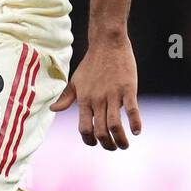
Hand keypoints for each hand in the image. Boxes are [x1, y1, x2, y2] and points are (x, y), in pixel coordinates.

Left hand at [50, 33, 141, 149]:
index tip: (96, 143)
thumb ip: (66, 97)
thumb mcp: (76, 80)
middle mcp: (97, 100)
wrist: (107, 43)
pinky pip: (132, 110)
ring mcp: (113, 95)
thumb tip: (53, 109)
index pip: (84, 128)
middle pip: (100, 131)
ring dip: (120, 140)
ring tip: (124, 145)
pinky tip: (137, 131)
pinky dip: (135, 123)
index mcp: (84, 100)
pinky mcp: (128, 89)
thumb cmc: (91, 63)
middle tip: (113, 147)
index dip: (89, 140)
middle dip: (106, 144)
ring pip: (115, 125)